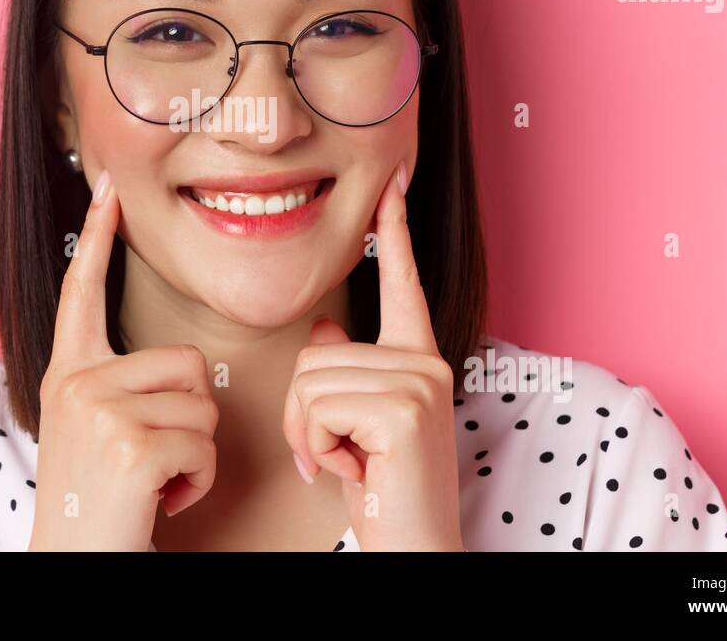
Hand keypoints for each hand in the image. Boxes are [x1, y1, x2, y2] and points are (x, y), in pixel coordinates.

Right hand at [29, 170, 219, 550]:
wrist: (73, 565)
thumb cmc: (97, 503)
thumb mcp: (94, 432)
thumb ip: (120, 387)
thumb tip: (177, 365)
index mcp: (68, 374)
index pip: (83, 292)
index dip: (98, 237)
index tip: (110, 188)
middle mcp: (77, 382)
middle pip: (186, 363)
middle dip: (190, 421)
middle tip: (151, 463)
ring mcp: (100, 410)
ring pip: (203, 407)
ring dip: (195, 457)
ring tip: (152, 483)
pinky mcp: (129, 444)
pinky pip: (203, 446)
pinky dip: (196, 484)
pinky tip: (158, 502)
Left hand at [281, 161, 464, 550]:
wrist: (412, 546)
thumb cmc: (383, 488)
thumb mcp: (357, 423)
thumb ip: (347, 369)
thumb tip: (328, 326)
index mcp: (417, 359)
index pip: (401, 283)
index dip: (395, 231)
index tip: (393, 181)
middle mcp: (425, 361)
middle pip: (315, 352)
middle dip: (301, 414)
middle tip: (335, 453)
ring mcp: (419, 381)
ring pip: (309, 380)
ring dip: (308, 435)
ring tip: (347, 461)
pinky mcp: (404, 408)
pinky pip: (315, 408)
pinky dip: (316, 450)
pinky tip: (352, 470)